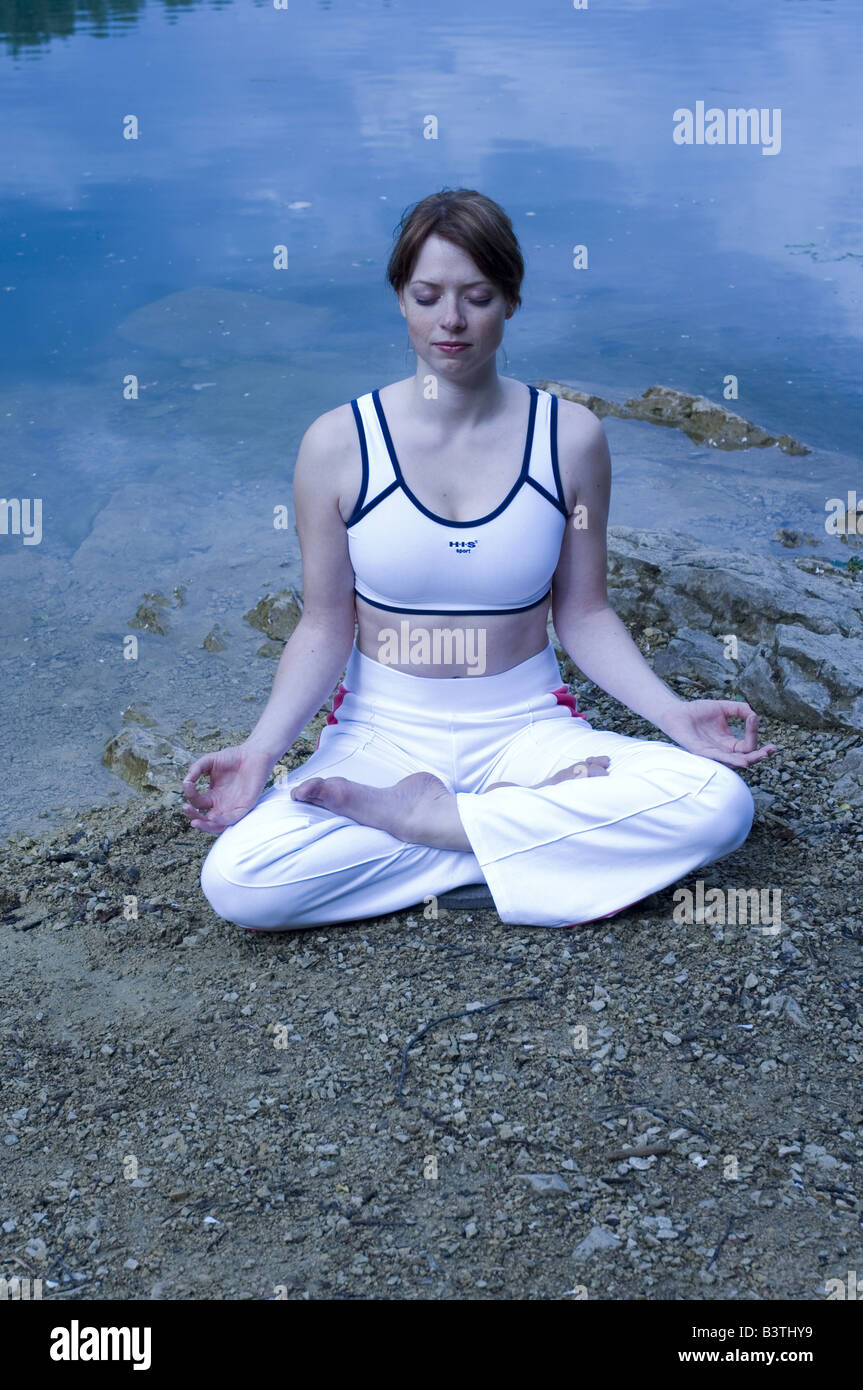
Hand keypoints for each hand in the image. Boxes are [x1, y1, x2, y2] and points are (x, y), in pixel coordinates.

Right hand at [182, 743, 276, 834]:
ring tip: (195, 822)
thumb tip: (185, 782)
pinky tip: (213, 816)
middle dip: (194, 817)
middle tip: (186, 808)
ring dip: (205, 826)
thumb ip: (195, 769)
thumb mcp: (208, 761)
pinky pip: (232, 819)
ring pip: (217, 825)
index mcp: (213, 795)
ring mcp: (232, 807)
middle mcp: (222, 804)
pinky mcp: (244, 807)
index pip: (197, 803)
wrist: (254, 754)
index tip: (188, 784)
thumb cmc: (233, 757)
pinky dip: (222, 821)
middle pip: (205, 819)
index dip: (190, 795)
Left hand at [657, 699, 777, 768]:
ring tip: (761, 756)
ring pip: (734, 763)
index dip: (754, 734)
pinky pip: (716, 759)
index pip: (748, 745)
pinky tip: (740, 760)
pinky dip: (729, 760)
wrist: (677, 711)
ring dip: (748, 760)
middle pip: (746, 759)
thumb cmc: (698, 711)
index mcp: (729, 743)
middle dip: (760, 755)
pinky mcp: (701, 753)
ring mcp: (712, 754)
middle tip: (771, 750)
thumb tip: (754, 715)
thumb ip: (740, 709)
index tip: (754, 719)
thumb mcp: (724, 707)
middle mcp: (723, 752)